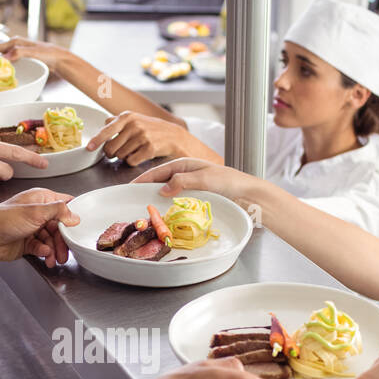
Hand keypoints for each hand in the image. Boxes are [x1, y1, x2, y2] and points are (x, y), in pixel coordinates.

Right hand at [0, 37, 74, 76]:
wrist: (59, 59)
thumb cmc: (48, 54)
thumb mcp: (33, 52)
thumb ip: (20, 53)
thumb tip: (6, 56)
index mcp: (16, 42)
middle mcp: (16, 45)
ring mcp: (19, 52)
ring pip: (3, 55)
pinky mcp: (23, 58)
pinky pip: (9, 61)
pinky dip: (3, 65)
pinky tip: (1, 70)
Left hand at [0, 190, 77, 274]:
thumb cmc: (2, 220)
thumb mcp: (35, 211)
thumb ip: (58, 211)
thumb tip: (74, 215)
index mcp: (40, 199)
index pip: (64, 204)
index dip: (73, 215)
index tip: (79, 226)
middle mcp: (37, 212)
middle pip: (59, 226)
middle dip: (63, 240)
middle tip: (66, 250)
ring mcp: (32, 228)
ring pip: (51, 240)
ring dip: (55, 250)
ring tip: (55, 258)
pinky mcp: (27, 242)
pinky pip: (42, 248)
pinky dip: (45, 253)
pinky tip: (44, 255)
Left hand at [82, 110, 191, 165]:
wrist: (173, 136)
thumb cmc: (151, 129)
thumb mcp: (134, 119)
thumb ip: (117, 122)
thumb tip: (102, 127)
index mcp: (127, 117)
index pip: (106, 130)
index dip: (96, 140)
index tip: (89, 147)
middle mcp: (134, 125)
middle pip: (111, 147)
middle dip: (111, 153)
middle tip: (116, 152)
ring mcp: (142, 137)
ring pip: (120, 156)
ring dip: (124, 157)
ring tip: (133, 150)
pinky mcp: (149, 149)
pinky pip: (131, 161)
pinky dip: (132, 161)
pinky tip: (139, 155)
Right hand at [132, 158, 267, 214]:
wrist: (248, 195)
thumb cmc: (229, 183)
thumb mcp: (204, 179)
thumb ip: (183, 182)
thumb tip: (162, 189)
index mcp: (186, 165)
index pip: (159, 171)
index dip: (144, 179)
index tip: (130, 187)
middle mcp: (186, 174)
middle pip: (161, 181)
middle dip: (147, 189)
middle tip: (132, 200)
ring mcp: (191, 186)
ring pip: (168, 192)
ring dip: (157, 199)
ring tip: (145, 208)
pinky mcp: (196, 198)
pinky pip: (177, 201)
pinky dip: (168, 206)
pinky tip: (163, 213)